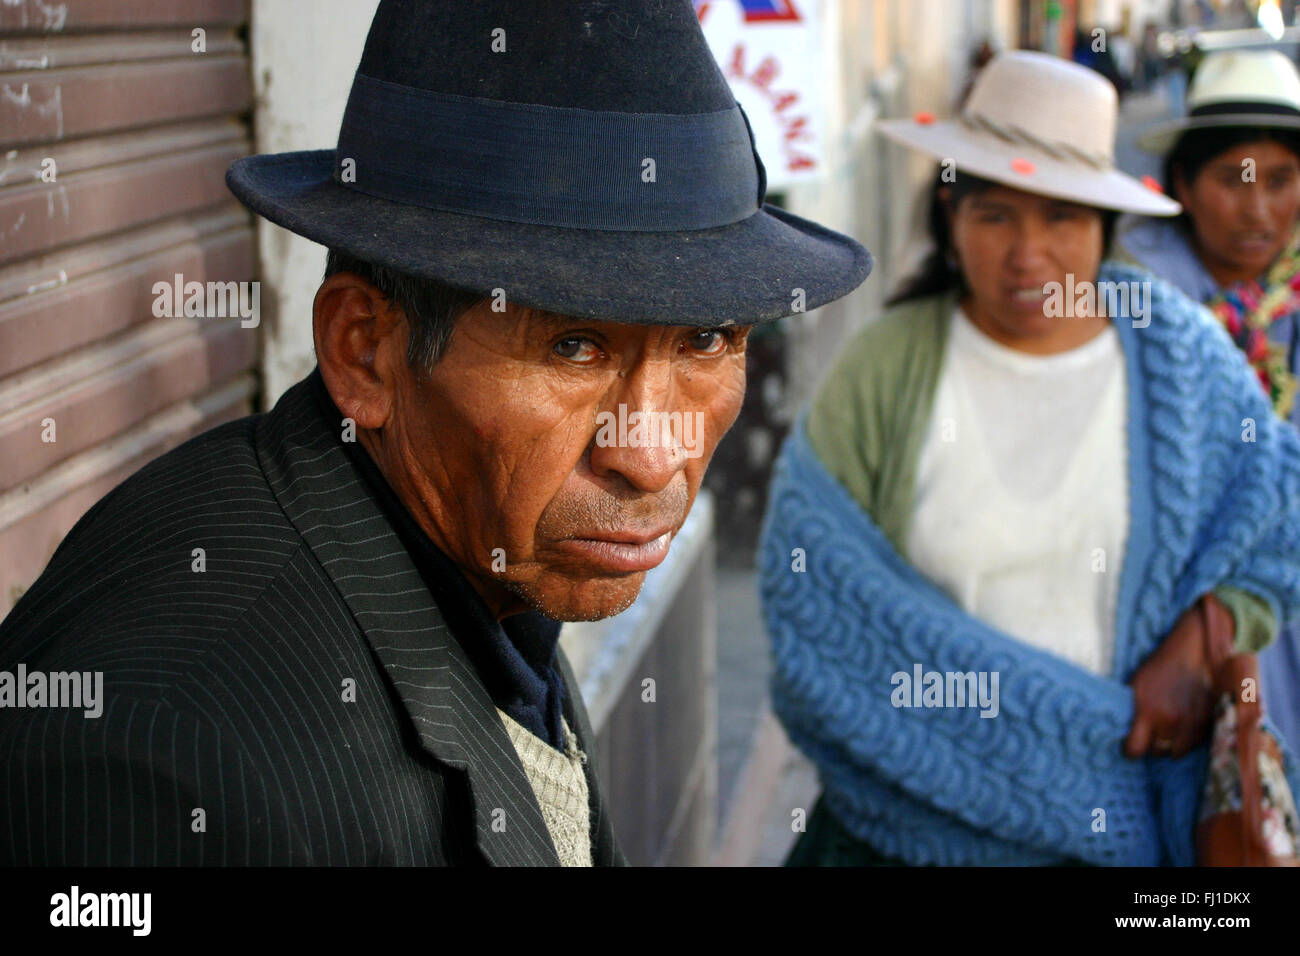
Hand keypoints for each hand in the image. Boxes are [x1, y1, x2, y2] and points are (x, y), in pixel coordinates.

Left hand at [1123, 598, 1218, 758]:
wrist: (1195, 654)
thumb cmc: (1161, 667)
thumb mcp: (1137, 684)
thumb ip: (1133, 709)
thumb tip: (1124, 730)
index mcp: (1148, 712)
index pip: (1135, 750)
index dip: (1130, 750)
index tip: (1130, 745)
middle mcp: (1169, 722)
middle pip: (1157, 752)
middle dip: (1152, 745)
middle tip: (1151, 732)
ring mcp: (1190, 726)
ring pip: (1176, 752)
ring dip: (1171, 744)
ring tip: (1168, 729)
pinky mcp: (1207, 724)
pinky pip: (1194, 745)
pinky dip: (1187, 739)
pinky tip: (1184, 724)